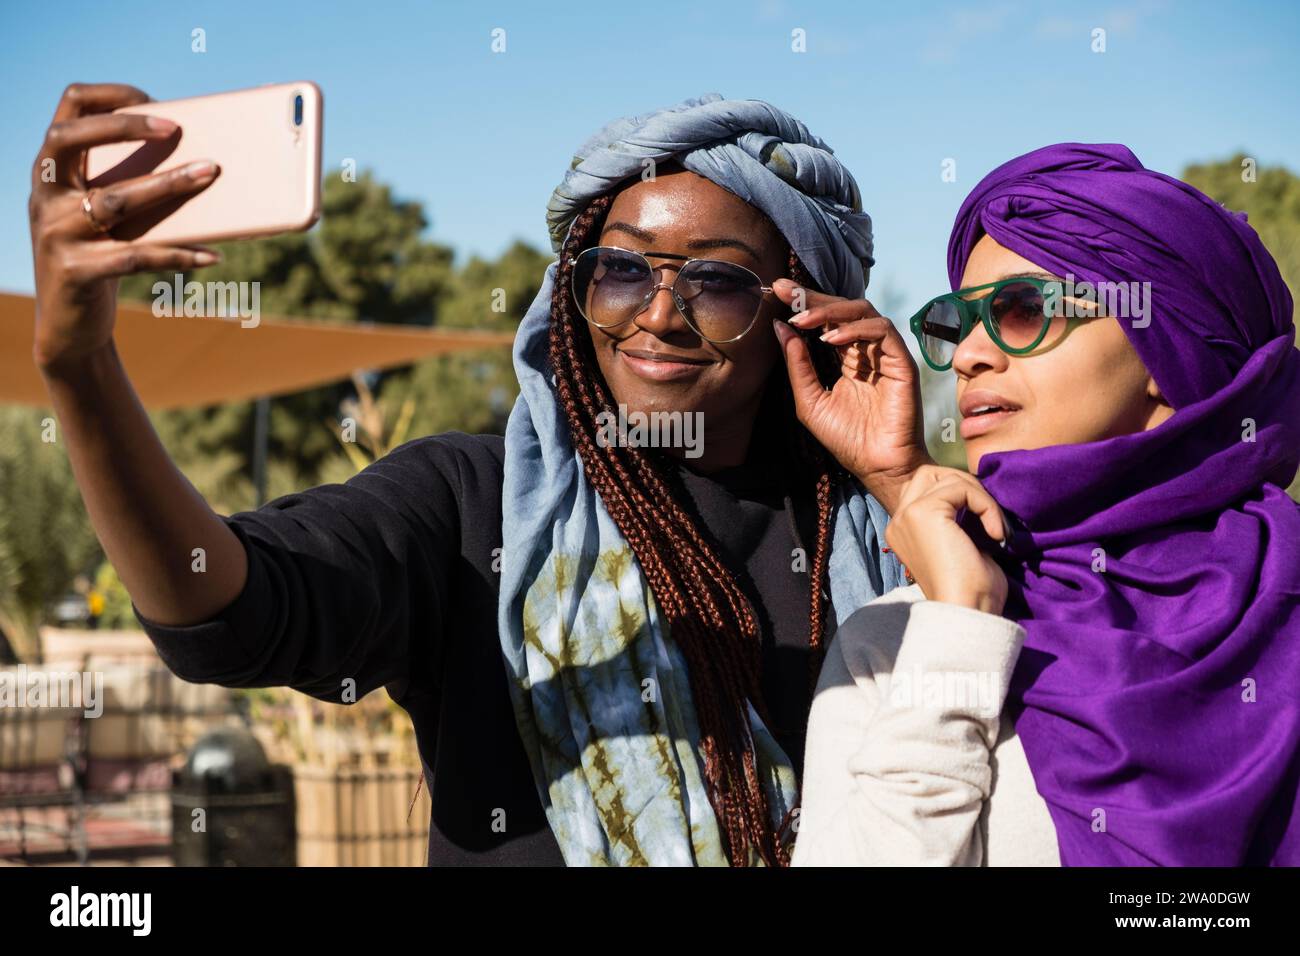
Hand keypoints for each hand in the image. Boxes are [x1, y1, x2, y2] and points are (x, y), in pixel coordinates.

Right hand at [29, 83, 221, 373]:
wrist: (70, 327)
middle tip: (176, 128)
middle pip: (71, 138)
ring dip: (167, 185)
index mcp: (52, 171)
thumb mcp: (108, 217)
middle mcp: (45, 195)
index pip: (69, 108)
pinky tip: (212, 256)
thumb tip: (201, 161)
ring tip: (209, 173)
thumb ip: (130, 186)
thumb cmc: (101, 258)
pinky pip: (134, 257)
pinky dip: (178, 254)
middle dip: (124, 126)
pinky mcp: (75, 271)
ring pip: (114, 199)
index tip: (159, 103)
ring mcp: (54, 233)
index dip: (110, 97)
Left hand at [771, 279, 930, 512]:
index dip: (804, 302)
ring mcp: (885, 354)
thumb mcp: (810, 400)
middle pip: (842, 309)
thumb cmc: (847, 439)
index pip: (826, 320)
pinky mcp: (901, 361)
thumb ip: (798, 365)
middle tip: (785, 291)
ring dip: (831, 311)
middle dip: (812, 297)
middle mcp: (866, 350)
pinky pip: (882, 330)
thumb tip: (781, 327)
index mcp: (845, 358)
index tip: (777, 290)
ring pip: (864, 311)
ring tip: (804, 321)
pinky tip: (830, 339)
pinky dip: (855, 329)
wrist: (877, 466)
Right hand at [883, 466, 1008, 614]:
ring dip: (980, 497)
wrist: (968, 612)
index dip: (960, 495)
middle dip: (966, 487)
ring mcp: (907, 515)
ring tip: (995, 528)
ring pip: (948, 478)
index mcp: (902, 530)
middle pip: (930, 474)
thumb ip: (957, 517)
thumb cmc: (971, 589)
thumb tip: (976, 491)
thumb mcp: (960, 545)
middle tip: (990, 517)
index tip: (985, 524)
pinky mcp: (924, 513)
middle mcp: (898, 521)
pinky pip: (961, 488)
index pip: (927, 488)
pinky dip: (986, 506)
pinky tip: (996, 534)